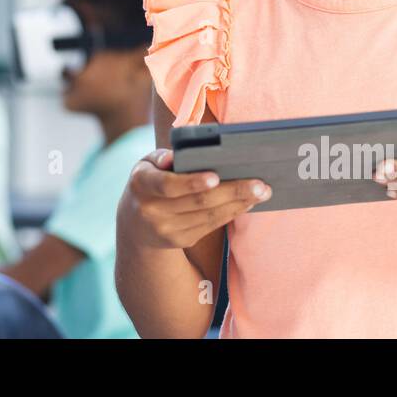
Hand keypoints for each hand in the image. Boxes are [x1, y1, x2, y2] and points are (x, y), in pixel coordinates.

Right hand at [119, 148, 269, 249]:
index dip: (192, 182)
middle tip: (259, 184)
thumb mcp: (147, 164)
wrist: (135, 222)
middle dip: (232, 192)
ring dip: (238, 204)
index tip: (216, 177)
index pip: (167, 185)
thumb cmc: (149, 180)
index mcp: (141, 184)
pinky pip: (211, 226)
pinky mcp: (181, 240)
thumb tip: (177, 156)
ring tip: (261, 192)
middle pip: (198, 202)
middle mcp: (151, 211)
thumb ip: (163, 157)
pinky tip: (247, 203)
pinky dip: (231, 213)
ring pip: (209, 216)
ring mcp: (166, 230)